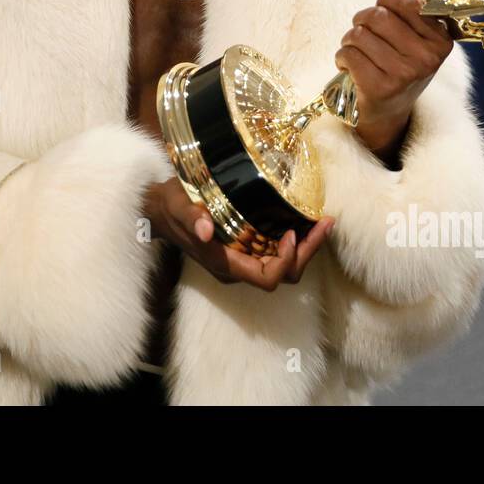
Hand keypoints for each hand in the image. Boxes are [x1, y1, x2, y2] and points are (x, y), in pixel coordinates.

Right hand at [143, 177, 333, 291]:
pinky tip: (305, 220)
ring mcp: (243, 260)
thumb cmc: (171, 207)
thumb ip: (192, 218)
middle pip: (284, 275)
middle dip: (307, 253)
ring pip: (285, 266)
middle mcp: (239, 268)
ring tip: (322, 222)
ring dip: (306, 247)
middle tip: (323, 223)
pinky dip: (295, 241)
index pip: (267, 278)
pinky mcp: (246, 248)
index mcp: (225, 264)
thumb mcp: (179, 206)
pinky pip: (277, 253)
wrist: (160, 210)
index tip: (290, 232)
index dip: (285, 261)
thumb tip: (206, 230)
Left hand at [335, 0, 454, 141]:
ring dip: (349, 40)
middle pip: (378, 15)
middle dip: (363, 20)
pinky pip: (347, 54)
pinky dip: (342, 58)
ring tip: (358, 53)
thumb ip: (410, 0)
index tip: (384, 14)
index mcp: (441, 41)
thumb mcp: (414, 34)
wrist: (388, 113)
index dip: (387, 2)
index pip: (408, 2)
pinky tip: (350, 69)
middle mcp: (427, 58)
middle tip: (363, 34)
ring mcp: (404, 74)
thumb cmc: (399, 64)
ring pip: (359, 33)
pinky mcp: (379, 88)